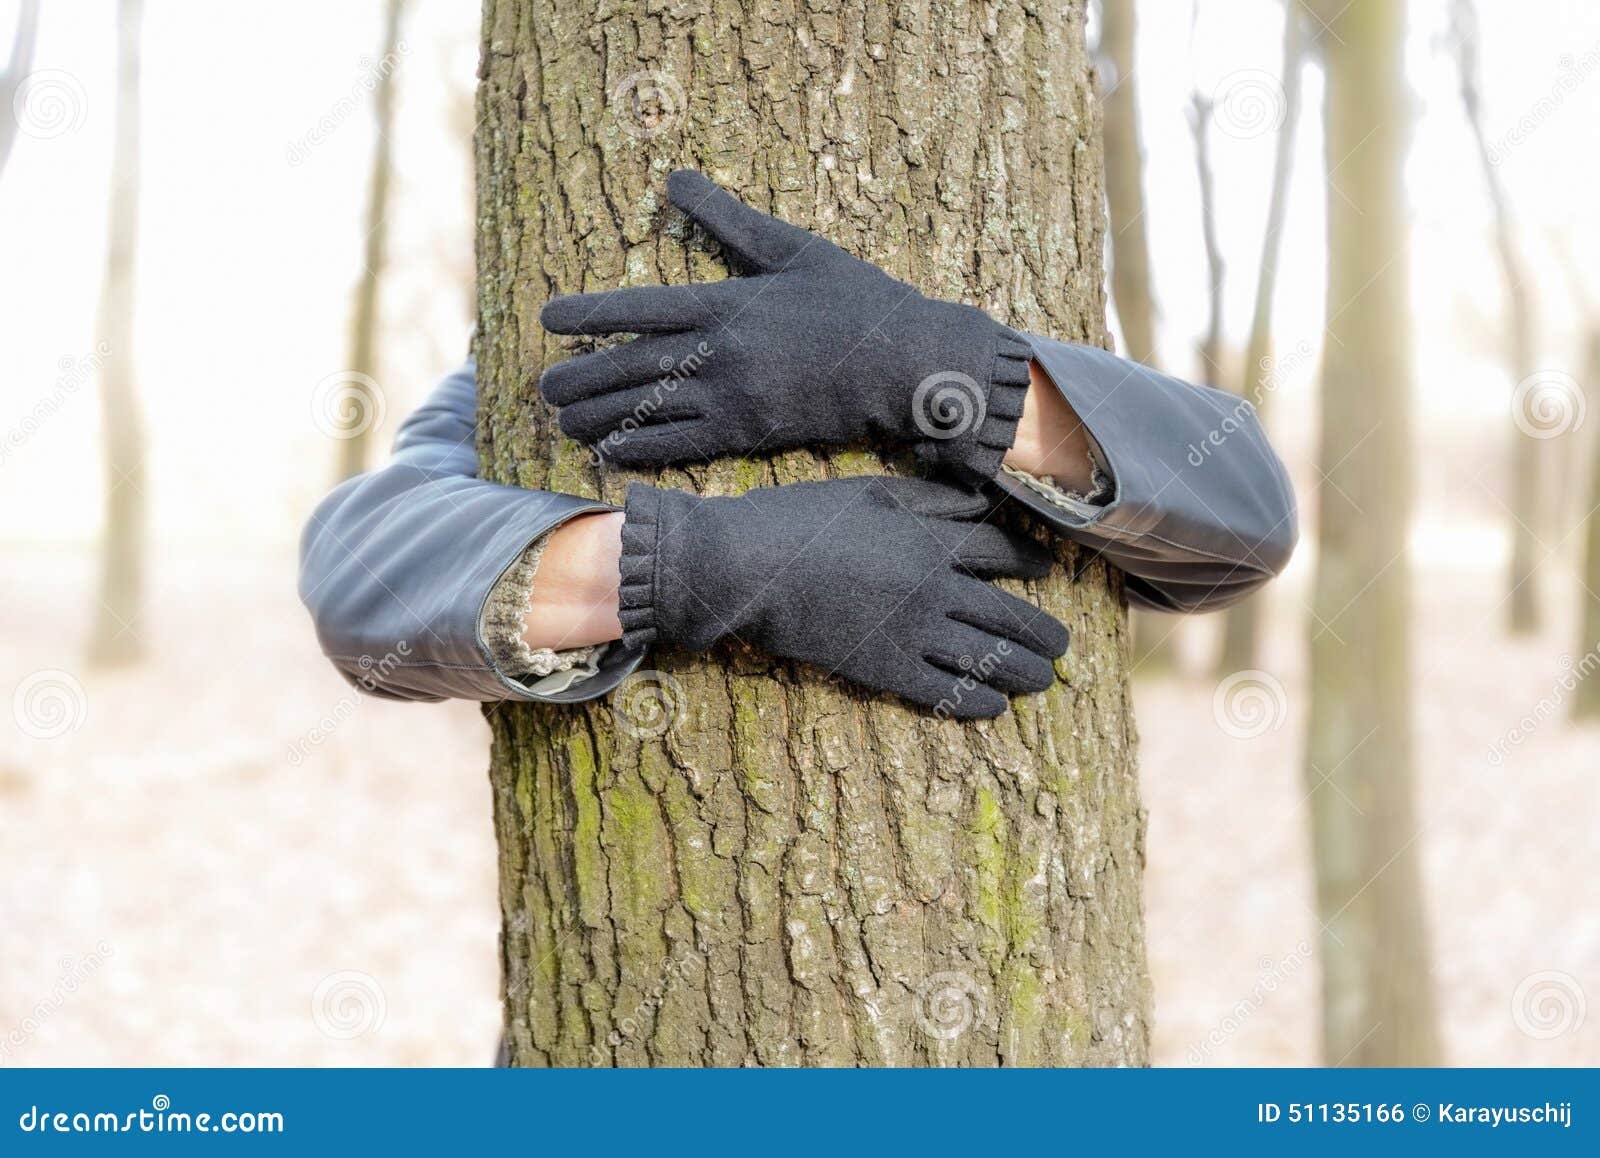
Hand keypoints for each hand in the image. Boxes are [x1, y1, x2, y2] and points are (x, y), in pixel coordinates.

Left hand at [539, 170, 1033, 481]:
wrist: (905, 366)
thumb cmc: (856, 302)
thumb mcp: (793, 248)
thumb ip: (729, 219)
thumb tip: (674, 177)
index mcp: (728, 304)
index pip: (639, 308)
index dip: (589, 313)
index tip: (548, 317)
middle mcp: (721, 355)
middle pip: (632, 367)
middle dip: (583, 376)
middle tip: (543, 385)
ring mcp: (733, 399)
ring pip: (649, 410)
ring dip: (600, 417)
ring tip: (563, 420)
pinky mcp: (751, 434)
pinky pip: (683, 445)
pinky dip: (642, 450)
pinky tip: (611, 453)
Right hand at [616, 475, 1068, 718]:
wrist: (748, 566)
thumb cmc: (802, 520)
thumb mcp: (871, 491)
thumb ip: (930, 498)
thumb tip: (979, 501)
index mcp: (931, 538)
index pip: (1001, 550)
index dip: (1031, 560)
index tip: (1049, 570)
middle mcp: (934, 586)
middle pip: (1007, 613)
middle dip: (1042, 632)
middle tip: (1063, 646)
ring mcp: (912, 631)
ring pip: (986, 657)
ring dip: (1022, 672)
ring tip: (1041, 680)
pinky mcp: (884, 668)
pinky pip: (944, 690)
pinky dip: (975, 701)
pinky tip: (993, 707)